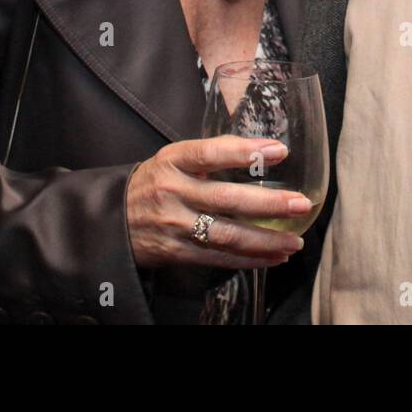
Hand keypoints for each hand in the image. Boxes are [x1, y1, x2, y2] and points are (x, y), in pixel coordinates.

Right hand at [125, 136, 312, 269]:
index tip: (280, 150)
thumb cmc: (155, 182)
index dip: (245, 152)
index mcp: (173, 161)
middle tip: (300, 204)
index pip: (211, 153)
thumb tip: (263, 151)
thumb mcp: (174, 159)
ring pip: (225, 235)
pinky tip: (273, 257)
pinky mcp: (176, 252)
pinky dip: (248, 260)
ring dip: (264, 240)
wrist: (110, 220)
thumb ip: (212, 155)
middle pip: (225, 199)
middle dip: (267, 204)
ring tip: (294, 242)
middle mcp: (173, 192)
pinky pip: (217, 258)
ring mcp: (174, 225)